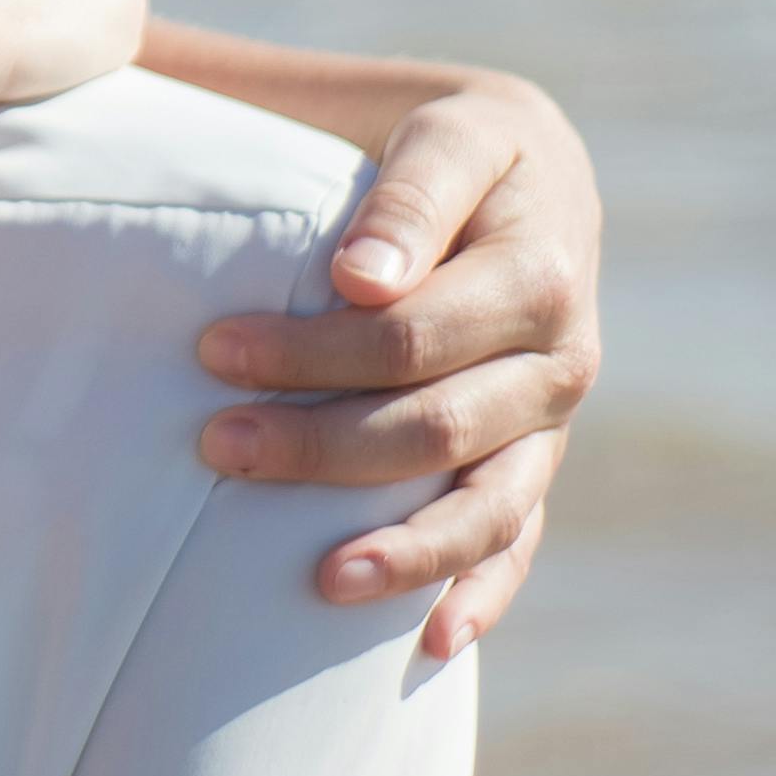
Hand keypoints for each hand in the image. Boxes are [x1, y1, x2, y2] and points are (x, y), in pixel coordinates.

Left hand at [191, 75, 598, 663]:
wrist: (530, 169)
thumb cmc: (457, 146)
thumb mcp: (445, 133)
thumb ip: (408, 195)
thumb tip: (362, 279)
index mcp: (537, 266)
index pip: (415, 329)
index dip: (315, 348)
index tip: (214, 349)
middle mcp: (561, 352)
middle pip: (439, 421)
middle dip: (323, 443)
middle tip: (215, 443)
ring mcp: (552, 419)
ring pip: (488, 500)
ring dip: (404, 547)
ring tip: (319, 580)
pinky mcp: (539, 458)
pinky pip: (520, 538)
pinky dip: (483, 592)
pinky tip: (433, 641)